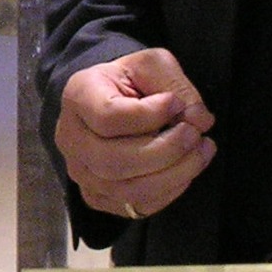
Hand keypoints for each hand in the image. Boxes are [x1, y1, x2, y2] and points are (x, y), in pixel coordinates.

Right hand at [54, 48, 215, 223]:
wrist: (110, 101)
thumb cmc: (130, 81)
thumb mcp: (152, 65)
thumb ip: (177, 86)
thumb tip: (199, 119)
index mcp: (78, 97)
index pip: (108, 117)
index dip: (150, 115)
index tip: (175, 103)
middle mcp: (71, 139)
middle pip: (114, 161)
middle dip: (167, 150)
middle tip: (195, 133)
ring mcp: (81, 173)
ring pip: (127, 189)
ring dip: (175, 174)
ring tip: (200, 151)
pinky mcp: (98, 196)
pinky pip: (137, 205)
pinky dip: (169, 191)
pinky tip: (185, 169)